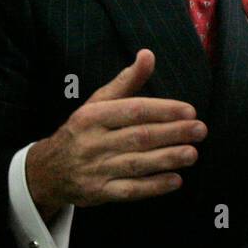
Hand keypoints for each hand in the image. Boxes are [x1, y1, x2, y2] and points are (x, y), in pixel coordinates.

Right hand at [25, 49, 206, 220]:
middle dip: (173, 133)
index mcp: (92, 116)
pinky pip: (130, 190)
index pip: (133, 110)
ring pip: (137, 163)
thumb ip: (126, 82)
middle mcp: (93, 142)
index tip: (189, 111)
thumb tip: (148, 54)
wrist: (47, 170)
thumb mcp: (97, 103)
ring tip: (193, 153)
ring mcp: (95, 169)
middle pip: (139, 137)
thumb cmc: (81, 131)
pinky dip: (154, 186)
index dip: (163, 110)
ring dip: (168, 158)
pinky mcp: (99, 193)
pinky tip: (175, 180)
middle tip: (200, 130)